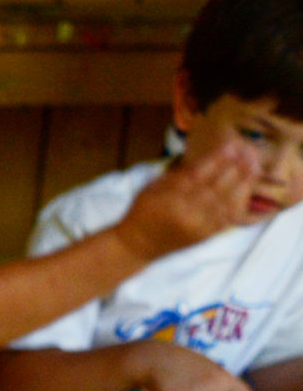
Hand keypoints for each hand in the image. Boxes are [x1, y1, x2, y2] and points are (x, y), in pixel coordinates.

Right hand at [115, 137, 266, 259]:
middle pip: (217, 188)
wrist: (138, 245)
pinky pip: (228, 218)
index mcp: (170, 199)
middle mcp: (187, 214)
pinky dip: (240, 202)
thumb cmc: (142, 212)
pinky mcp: (207, 235)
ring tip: (253, 166)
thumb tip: (207, 158)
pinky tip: (248, 188)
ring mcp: (199, 226)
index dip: (216, 160)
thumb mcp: (152, 188)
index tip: (230, 145)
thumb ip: (179, 175)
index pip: (198, 175)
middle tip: (248, 152)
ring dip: (243, 183)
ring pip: (227, 202)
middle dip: (235, 168)